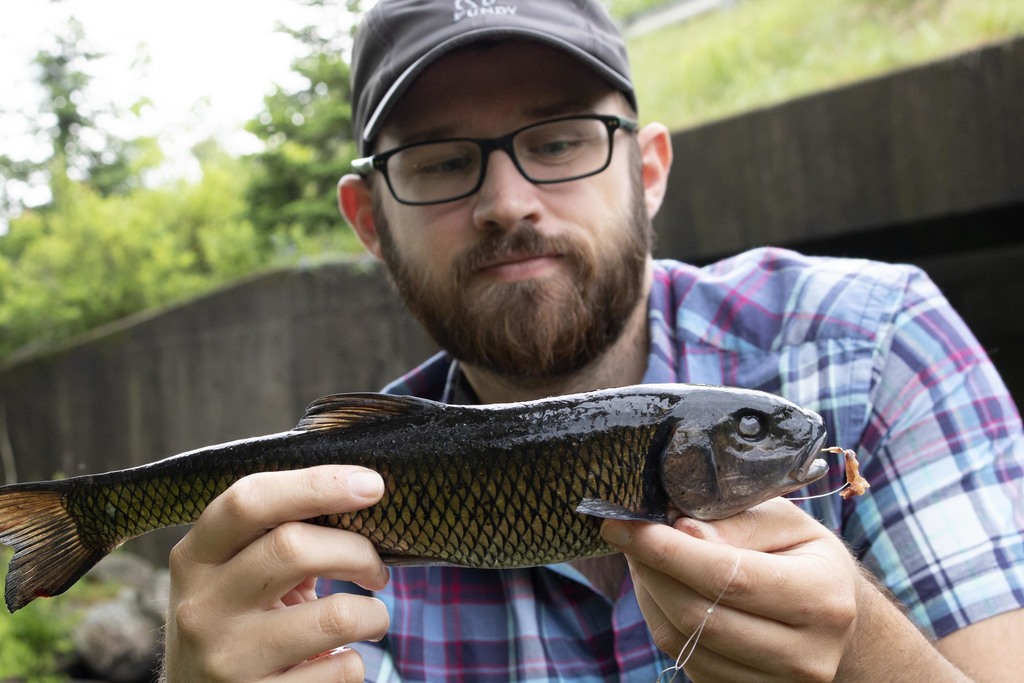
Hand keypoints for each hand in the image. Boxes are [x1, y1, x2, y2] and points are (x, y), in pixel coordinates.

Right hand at [162, 465, 390, 681]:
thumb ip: (273, 536)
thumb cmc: (235, 621)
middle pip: (294, 547)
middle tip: (377, 569)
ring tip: (371, 618)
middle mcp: (202, 607)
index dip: (318, 484)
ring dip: (374, 614)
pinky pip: (341, 670)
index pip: (250, 500)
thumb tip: (359, 495)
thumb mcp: (231, 575)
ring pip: (335, 616)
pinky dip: (355, 661)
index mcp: (196, 557)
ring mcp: (227, 659)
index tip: (371, 485)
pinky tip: (337, 660)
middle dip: (358, 551)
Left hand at [601, 498, 860, 681]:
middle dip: (649, 569)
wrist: (834, 616)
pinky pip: (685, 660)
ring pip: (683, 642)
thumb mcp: (783, 521)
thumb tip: (681, 530)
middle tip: (625, 533)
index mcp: (823, 599)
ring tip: (643, 555)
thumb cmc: (803, 555)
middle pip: (698, 615)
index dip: (667, 550)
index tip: (622, 523)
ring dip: (649, 594)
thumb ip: (733, 523)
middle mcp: (806, 656)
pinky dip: (661, 619)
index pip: (728, 577)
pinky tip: (661, 586)